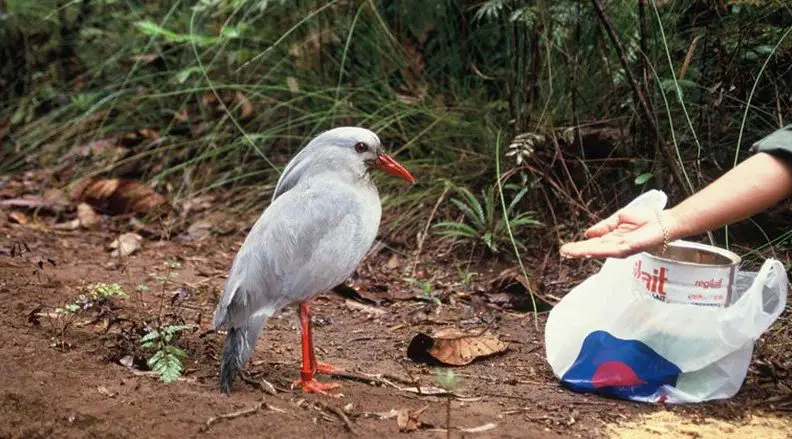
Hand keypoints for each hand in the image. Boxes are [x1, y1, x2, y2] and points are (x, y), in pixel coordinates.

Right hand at [559, 207, 679, 258]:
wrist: (665, 222)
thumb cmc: (647, 219)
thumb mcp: (620, 218)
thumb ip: (604, 226)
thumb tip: (588, 233)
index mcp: (613, 238)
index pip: (593, 243)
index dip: (579, 245)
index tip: (565, 249)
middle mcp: (615, 246)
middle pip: (593, 249)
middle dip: (578, 251)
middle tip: (563, 252)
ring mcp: (621, 249)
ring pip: (598, 251)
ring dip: (584, 252)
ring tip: (570, 253)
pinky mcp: (628, 249)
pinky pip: (611, 250)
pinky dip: (599, 251)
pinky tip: (588, 251)